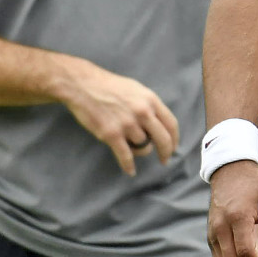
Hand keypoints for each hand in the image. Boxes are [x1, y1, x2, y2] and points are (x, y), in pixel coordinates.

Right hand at [62, 61, 178, 175]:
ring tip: (129, 144)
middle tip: (164, 160)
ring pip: (143, 147)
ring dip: (138, 150)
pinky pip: (125, 156)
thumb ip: (149, 105)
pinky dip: (128, 166)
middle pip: (163, 139)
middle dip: (165, 152)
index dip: (174, 139)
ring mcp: (128, 124)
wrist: (83, 85)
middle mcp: (142, 112)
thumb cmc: (109, 86)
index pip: (171, 123)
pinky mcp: (112, 134)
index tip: (173, 148)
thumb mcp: (136, 90)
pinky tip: (130, 171)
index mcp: (150, 100)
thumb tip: (158, 123)